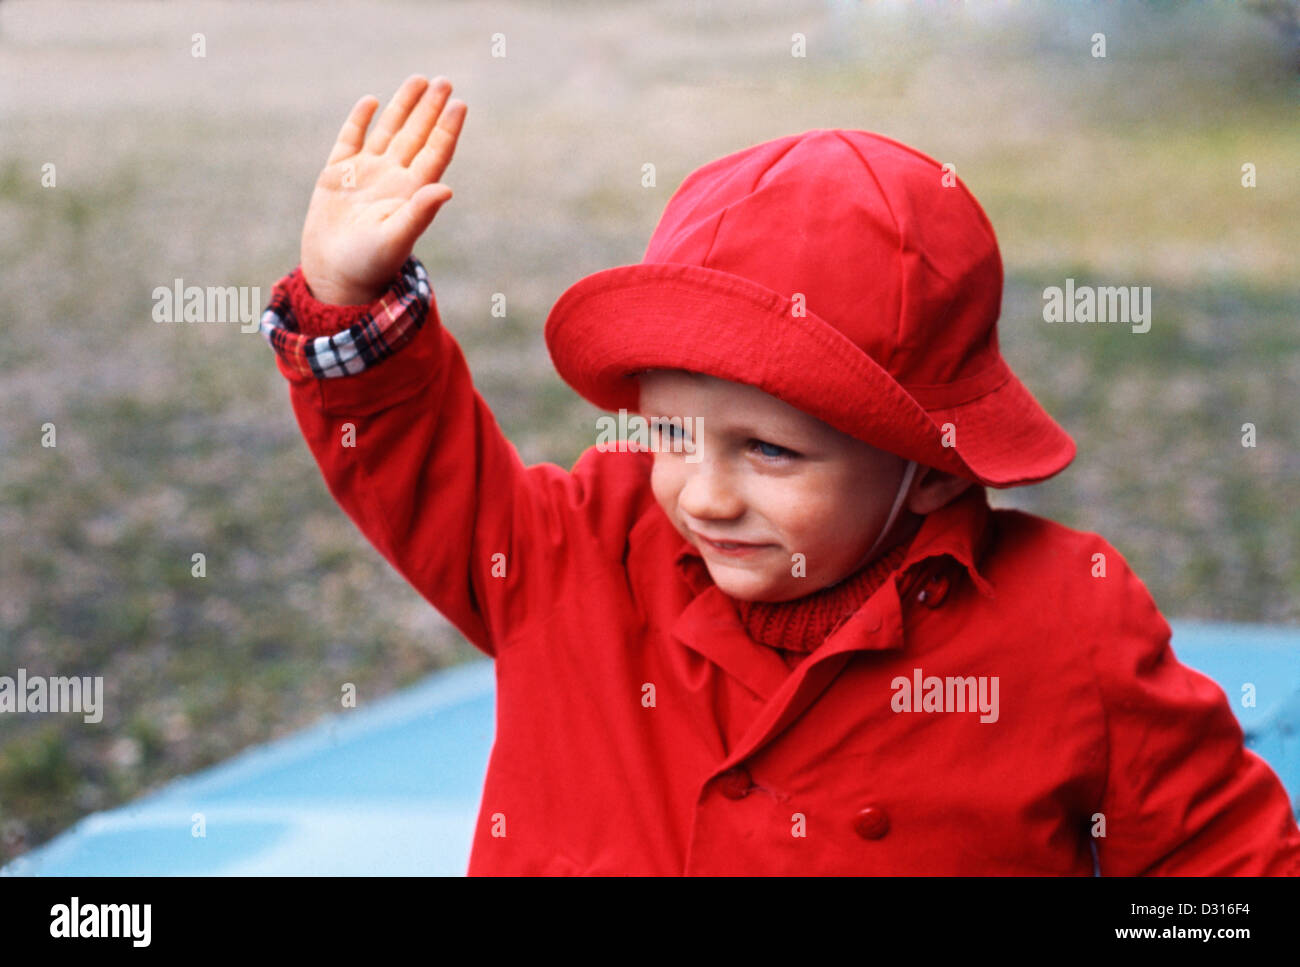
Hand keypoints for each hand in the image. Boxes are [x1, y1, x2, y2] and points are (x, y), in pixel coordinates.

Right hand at [300, 74, 466, 305]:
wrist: (334, 275)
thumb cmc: (369, 264)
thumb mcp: (396, 238)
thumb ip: (420, 213)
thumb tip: (446, 188)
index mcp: (411, 192)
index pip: (435, 152)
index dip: (447, 128)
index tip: (460, 104)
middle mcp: (392, 178)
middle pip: (416, 135)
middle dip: (429, 109)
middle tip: (444, 81)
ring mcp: (366, 174)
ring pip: (388, 132)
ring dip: (403, 107)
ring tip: (419, 80)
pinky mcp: (337, 174)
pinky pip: (351, 140)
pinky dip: (360, 120)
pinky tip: (371, 102)